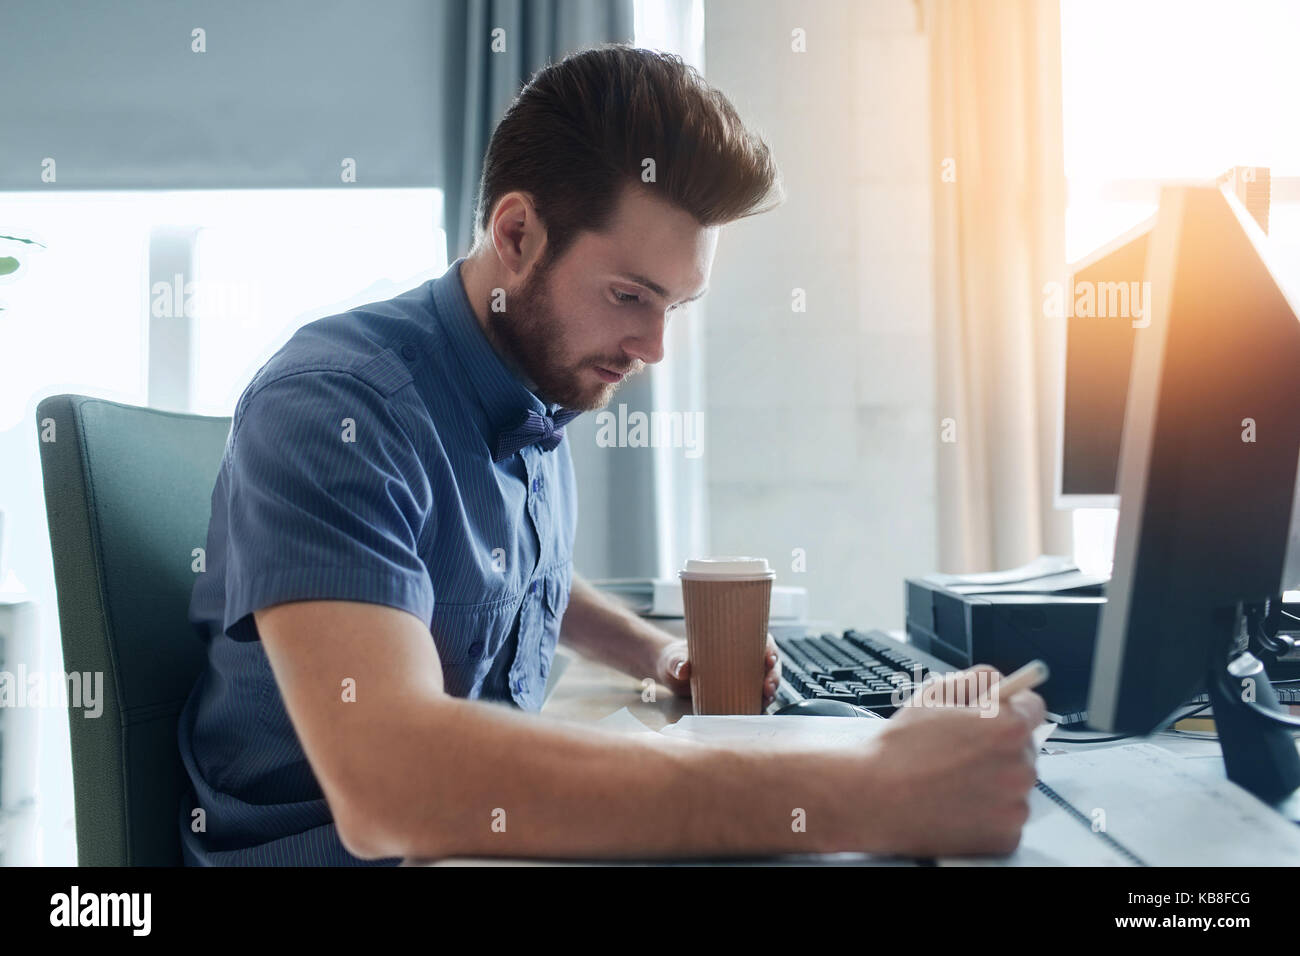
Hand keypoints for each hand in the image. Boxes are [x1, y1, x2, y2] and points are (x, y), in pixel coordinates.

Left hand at [654, 633, 782, 708]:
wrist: (669, 673)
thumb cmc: (674, 660)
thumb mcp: (674, 660)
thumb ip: (677, 663)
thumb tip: (683, 669)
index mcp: (732, 640)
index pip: (760, 640)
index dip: (770, 648)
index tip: (769, 659)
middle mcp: (741, 657)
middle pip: (768, 663)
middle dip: (773, 675)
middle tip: (768, 687)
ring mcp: (740, 674)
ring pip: (765, 680)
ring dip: (771, 690)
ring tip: (766, 699)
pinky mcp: (736, 690)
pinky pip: (754, 695)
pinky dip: (761, 702)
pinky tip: (760, 708)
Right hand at [851, 665, 1045, 857]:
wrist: (874, 798)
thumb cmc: (900, 748)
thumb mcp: (934, 693)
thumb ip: (977, 679)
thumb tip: (1001, 682)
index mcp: (1008, 727)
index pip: (1034, 707)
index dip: (1013, 707)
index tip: (1000, 715)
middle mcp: (1021, 767)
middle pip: (1024, 748)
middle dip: (1000, 746)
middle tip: (962, 752)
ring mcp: (1015, 807)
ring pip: (1015, 785)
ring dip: (995, 781)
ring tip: (953, 780)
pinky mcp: (1006, 838)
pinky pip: (1007, 819)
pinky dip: (988, 814)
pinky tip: (957, 804)